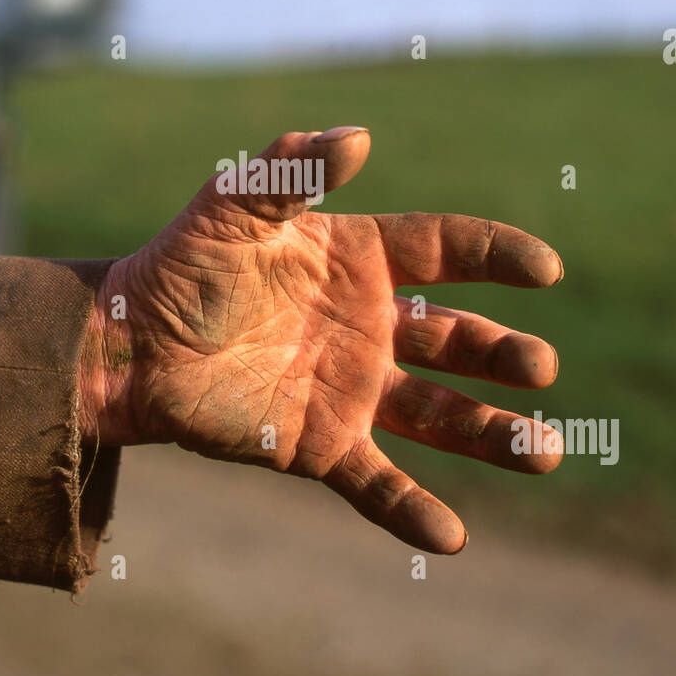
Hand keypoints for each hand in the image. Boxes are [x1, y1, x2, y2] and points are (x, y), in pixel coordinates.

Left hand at [77, 127, 564, 554]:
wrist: (130, 346)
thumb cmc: (181, 266)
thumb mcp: (232, 206)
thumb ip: (291, 170)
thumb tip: (357, 136)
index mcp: (360, 261)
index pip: (446, 251)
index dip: (498, 256)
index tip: (545, 270)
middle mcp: (371, 327)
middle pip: (458, 340)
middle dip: (503, 354)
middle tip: (539, 368)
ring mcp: (352, 390)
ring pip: (440, 416)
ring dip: (493, 436)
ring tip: (545, 452)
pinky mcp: (321, 446)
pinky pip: (377, 484)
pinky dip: (412, 511)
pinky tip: (451, 538)